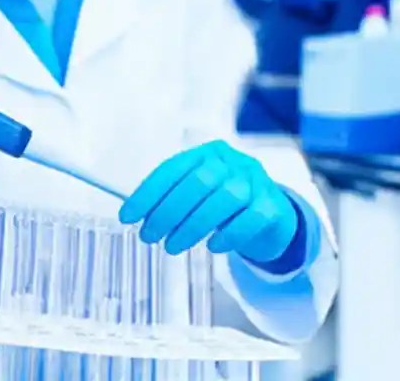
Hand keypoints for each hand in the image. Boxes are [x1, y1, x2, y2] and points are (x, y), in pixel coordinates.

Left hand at [119, 140, 299, 263]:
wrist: (271, 216)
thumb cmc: (225, 206)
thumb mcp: (198, 196)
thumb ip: (172, 198)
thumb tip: (133, 214)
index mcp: (208, 153)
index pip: (174, 168)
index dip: (148, 193)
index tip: (127, 217)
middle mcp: (233, 162)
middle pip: (199, 181)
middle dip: (168, 211)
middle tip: (149, 237)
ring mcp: (256, 181)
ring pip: (226, 198)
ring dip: (194, 226)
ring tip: (173, 247)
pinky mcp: (272, 205)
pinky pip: (252, 217)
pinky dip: (229, 234)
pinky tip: (213, 247)